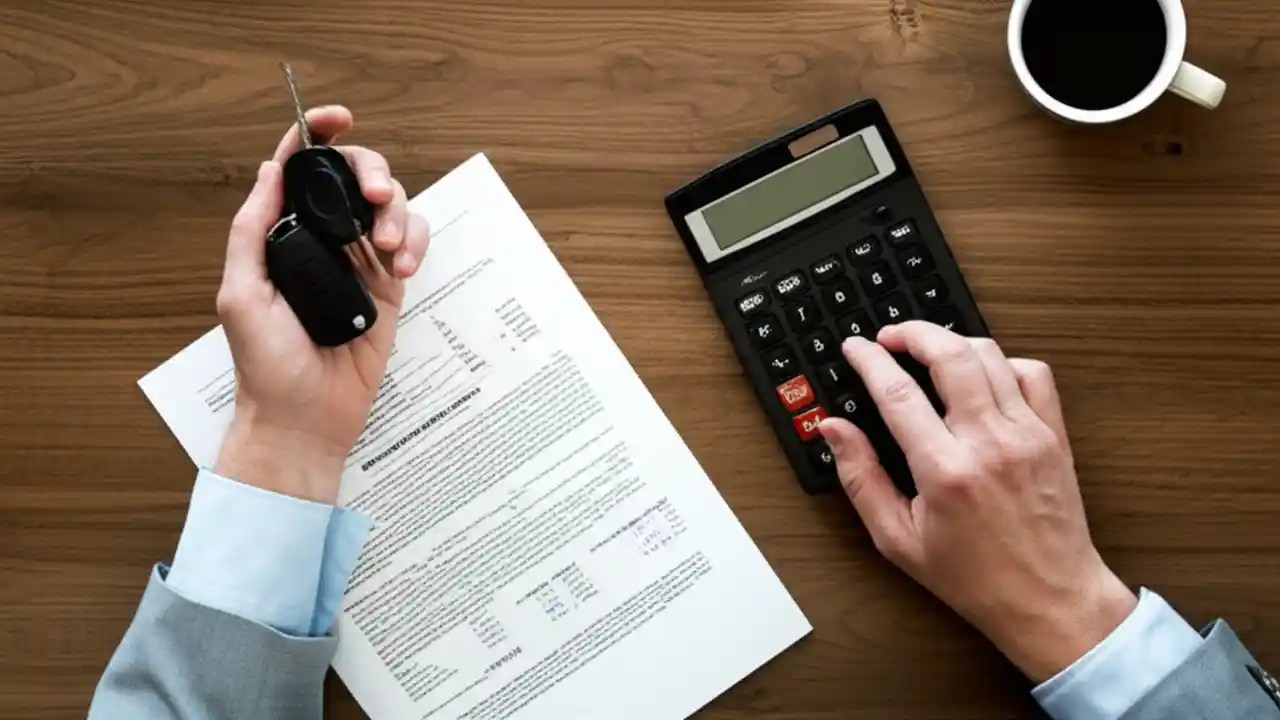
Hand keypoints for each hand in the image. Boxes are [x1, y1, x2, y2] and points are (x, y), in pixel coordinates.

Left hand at [213, 105, 429, 503]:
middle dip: (372, 173)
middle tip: (375, 197)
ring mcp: (360, 261)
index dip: (317, 134)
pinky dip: (415, 242)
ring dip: (397, 213)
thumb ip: (252, 230)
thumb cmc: (266, 365)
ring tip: (390, 249)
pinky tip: (403, 266)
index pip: (301, 170)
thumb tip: (268, 170)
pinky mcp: (390, 286)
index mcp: (283, 234)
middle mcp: (323, 240)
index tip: (338, 118)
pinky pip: (413, 243)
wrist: (305, 418)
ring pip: (391, 205)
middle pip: (355, 177)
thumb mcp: (240, 293)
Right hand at [819, 322, 1136, 681]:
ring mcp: (1027, 435)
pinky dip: (1003, 361)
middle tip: (890, 336)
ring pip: (990, 355)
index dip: (870, 361)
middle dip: (913, 332)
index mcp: (945, 472)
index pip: (898, 393)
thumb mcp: (897, 539)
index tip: (855, 348)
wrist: (1049, 600)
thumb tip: (834, 429)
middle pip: (950, 354)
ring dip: (953, 340)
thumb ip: (861, 478)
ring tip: (928, 347)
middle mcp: (989, 444)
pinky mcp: (1053, 435)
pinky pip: (1032, 374)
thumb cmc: (975, 577)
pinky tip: (982, 373)